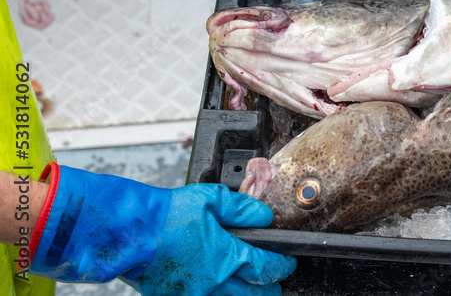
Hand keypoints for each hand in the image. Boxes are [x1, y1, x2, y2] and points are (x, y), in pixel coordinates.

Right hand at [29, 164, 295, 294]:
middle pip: (257, 295)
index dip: (283, 265)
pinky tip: (221, 289)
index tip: (287, 261)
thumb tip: (264, 216)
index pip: (268, 268)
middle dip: (271, 287)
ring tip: (253, 288)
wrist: (128, 233)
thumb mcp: (212, 199)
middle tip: (274, 279)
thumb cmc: (166, 215)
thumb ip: (244, 209)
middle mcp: (215, 283)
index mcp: (228, 257)